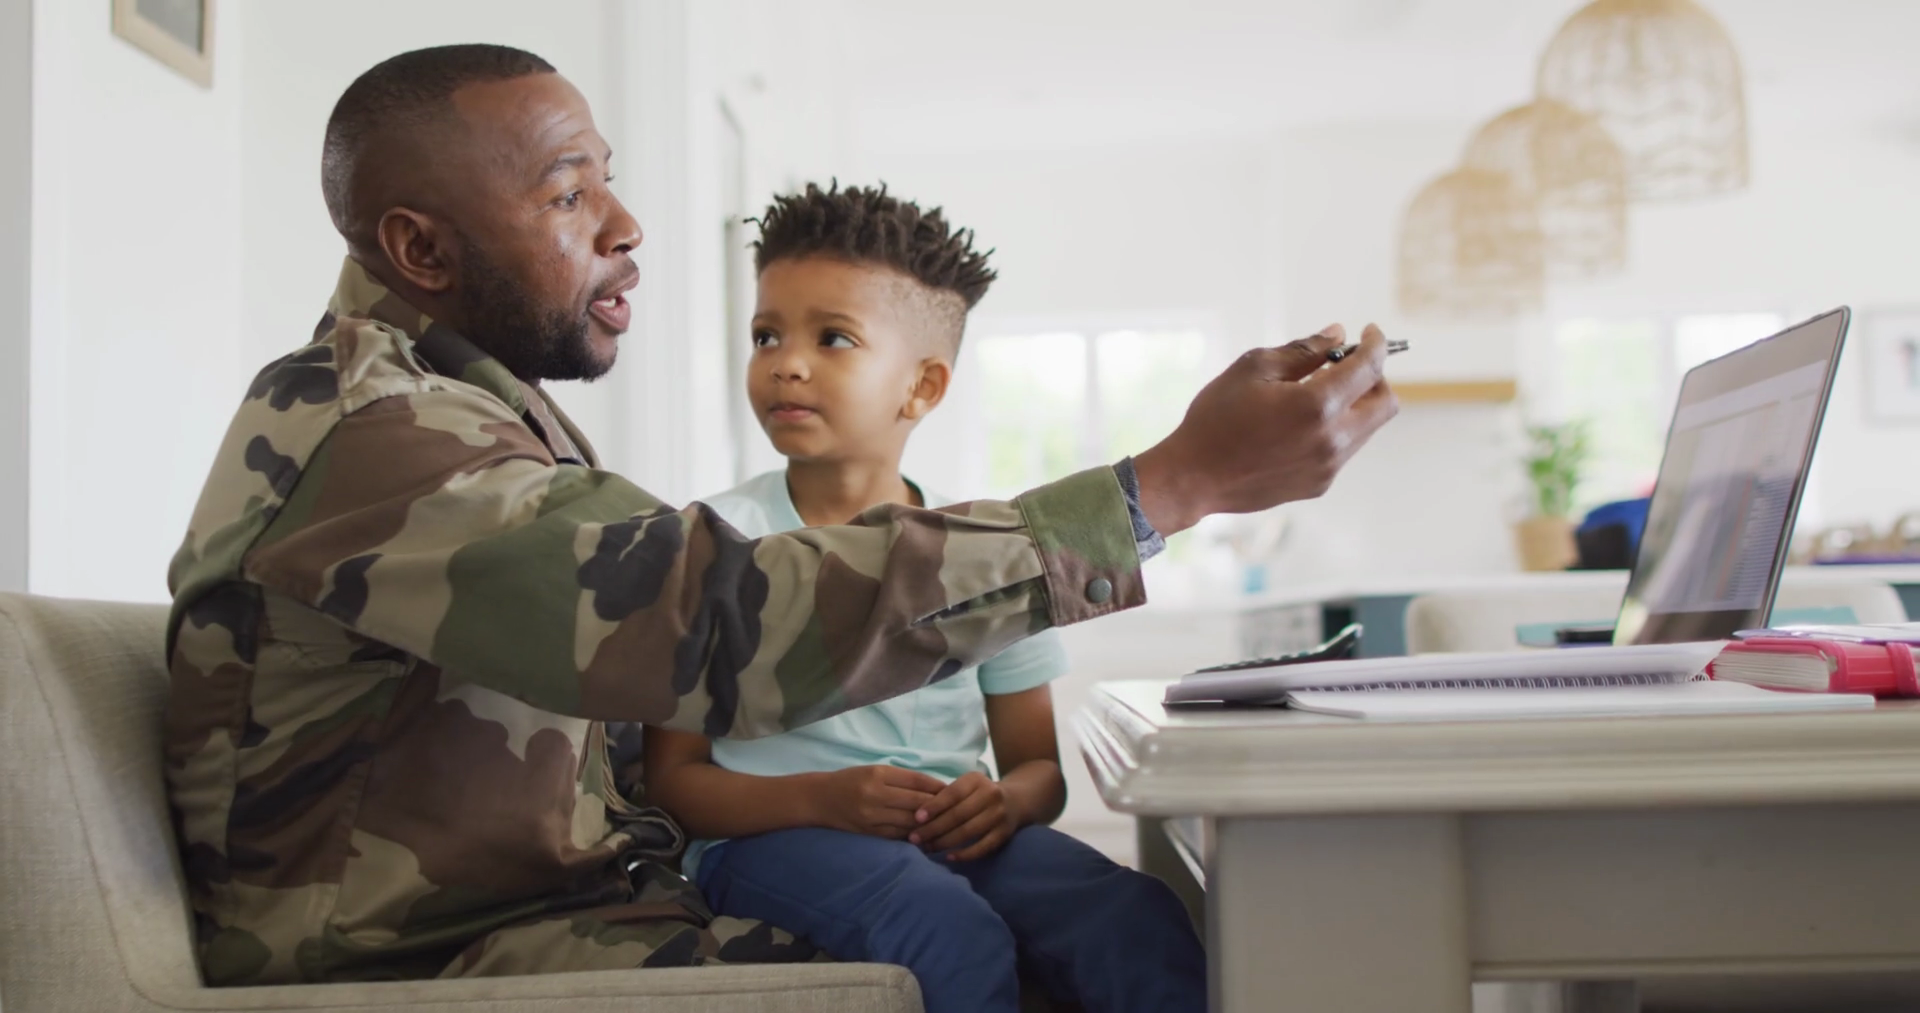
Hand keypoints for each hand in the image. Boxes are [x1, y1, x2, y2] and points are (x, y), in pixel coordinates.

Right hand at [810, 765, 945, 839]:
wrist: (820, 799)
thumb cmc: (851, 781)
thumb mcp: (876, 771)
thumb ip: (904, 780)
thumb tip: (937, 788)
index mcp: (879, 775)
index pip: (917, 781)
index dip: (938, 788)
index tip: (953, 792)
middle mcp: (875, 795)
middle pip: (917, 804)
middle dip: (938, 808)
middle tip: (955, 811)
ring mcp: (872, 817)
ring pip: (910, 823)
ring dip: (929, 825)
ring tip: (944, 825)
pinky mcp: (870, 833)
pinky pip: (898, 836)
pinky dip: (913, 835)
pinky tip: (925, 835)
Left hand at [910, 772, 1016, 861]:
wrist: (1016, 800)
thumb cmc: (979, 794)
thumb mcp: (966, 786)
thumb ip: (945, 796)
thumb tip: (917, 816)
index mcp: (976, 780)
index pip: (952, 793)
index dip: (934, 806)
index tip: (917, 818)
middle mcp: (990, 794)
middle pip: (958, 815)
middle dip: (933, 828)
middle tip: (914, 839)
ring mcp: (999, 815)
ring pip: (968, 832)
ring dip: (944, 842)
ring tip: (927, 848)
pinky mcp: (1004, 833)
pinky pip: (982, 847)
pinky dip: (964, 854)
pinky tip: (949, 857)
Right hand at [1133, 323, 1398, 534]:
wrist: (1193, 478)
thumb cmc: (1216, 418)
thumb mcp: (1253, 368)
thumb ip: (1303, 350)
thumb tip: (1337, 335)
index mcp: (1317, 405)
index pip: (1369, 368)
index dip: (1376, 344)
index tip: (1369, 333)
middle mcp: (1332, 440)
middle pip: (1385, 403)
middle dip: (1375, 378)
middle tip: (1349, 365)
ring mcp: (1328, 466)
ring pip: (1367, 428)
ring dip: (1354, 405)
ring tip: (1315, 395)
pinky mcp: (1319, 484)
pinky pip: (1344, 450)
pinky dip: (1335, 430)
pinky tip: (1299, 425)